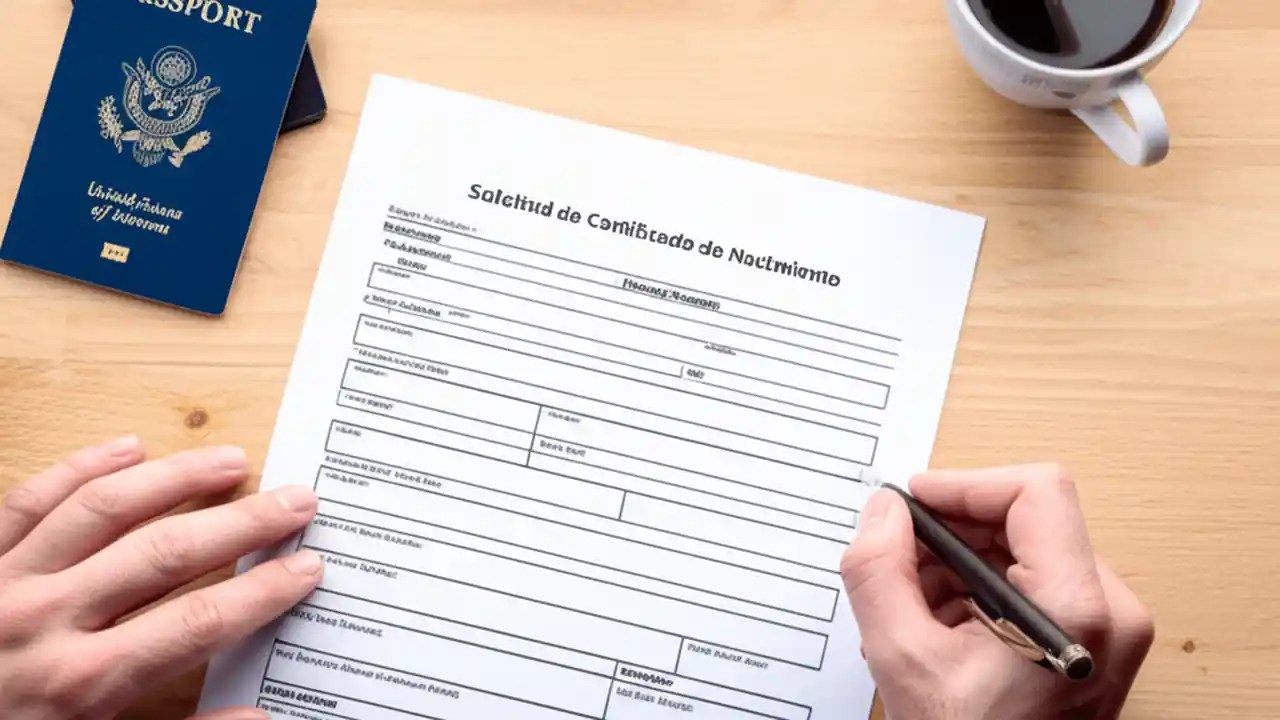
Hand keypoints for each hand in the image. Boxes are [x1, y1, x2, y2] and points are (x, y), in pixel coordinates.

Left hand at [0, 437, 321, 719]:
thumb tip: (261, 718)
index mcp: (82, 684)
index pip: (197, 622)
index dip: (262, 593)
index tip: (307, 567)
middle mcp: (45, 623)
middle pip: (164, 555)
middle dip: (241, 525)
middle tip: (295, 500)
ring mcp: (3, 585)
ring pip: (102, 511)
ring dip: (173, 480)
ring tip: (229, 461)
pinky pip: (25, 501)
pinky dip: (79, 469)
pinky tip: (127, 447)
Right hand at [841, 465, 1153, 719]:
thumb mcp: (902, 658)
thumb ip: (880, 570)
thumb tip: (884, 512)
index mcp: (1076, 609)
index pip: (1035, 492)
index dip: (965, 485)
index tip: (916, 501)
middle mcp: (1110, 613)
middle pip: (1027, 519)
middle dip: (952, 533)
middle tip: (897, 557)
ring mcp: (1108, 629)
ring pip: (1026, 550)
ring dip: (960, 564)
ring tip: (913, 606)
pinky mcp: (1096, 641)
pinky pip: (1035, 582)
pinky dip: (981, 590)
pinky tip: (940, 626)